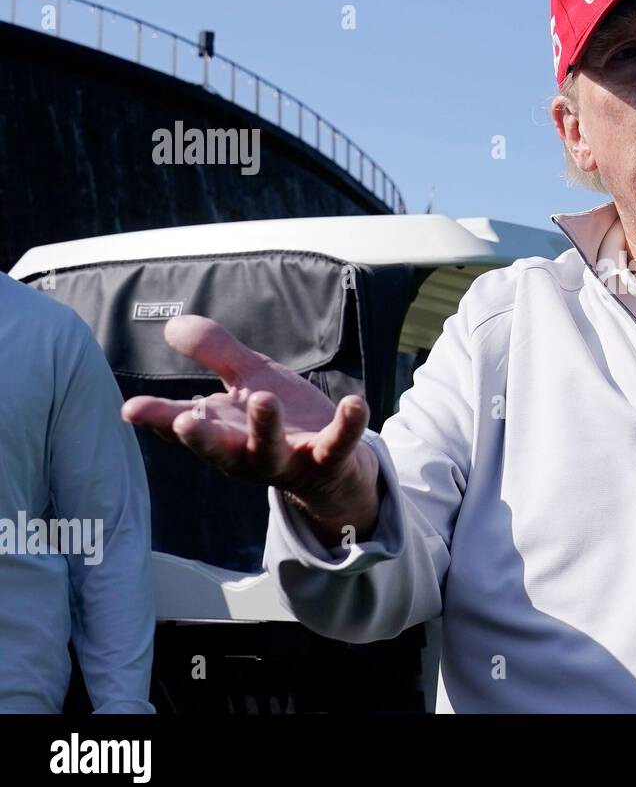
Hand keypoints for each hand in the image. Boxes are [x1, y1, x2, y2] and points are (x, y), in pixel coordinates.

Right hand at [120, 315, 378, 539]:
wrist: (332, 463)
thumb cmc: (280, 420)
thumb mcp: (249, 379)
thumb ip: (216, 352)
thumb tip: (173, 323)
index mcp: (222, 433)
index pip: (182, 426)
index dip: (156, 419)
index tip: (130, 409)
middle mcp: (249, 453)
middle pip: (219, 450)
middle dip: (201, 438)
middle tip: (185, 423)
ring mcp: (289, 460)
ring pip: (272, 450)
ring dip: (266, 427)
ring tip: (264, 399)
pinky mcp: (329, 459)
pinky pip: (338, 444)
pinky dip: (347, 425)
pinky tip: (354, 402)